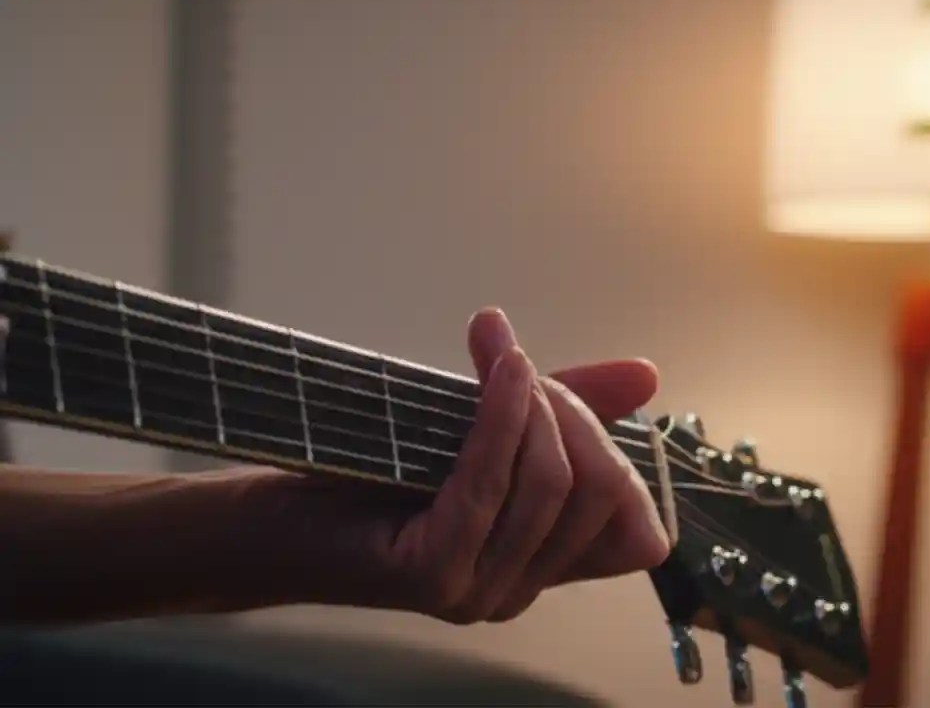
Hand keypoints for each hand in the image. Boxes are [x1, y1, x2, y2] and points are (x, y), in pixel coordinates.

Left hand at [231, 309, 670, 622]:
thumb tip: (647, 375)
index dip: (620, 461)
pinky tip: (504, 368)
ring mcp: (477, 592)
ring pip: (550, 484)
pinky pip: (492, 480)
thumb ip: (565, 409)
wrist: (262, 519)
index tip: (571, 400)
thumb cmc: (367, 472)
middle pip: (596, 495)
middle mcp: (515, 593)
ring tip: (503, 355)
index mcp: (534, 568)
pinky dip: (503, 414)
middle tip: (522, 364)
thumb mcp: (481, 429)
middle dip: (573, 416)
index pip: (634, 533)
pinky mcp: (435, 573)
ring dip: (535, 404)